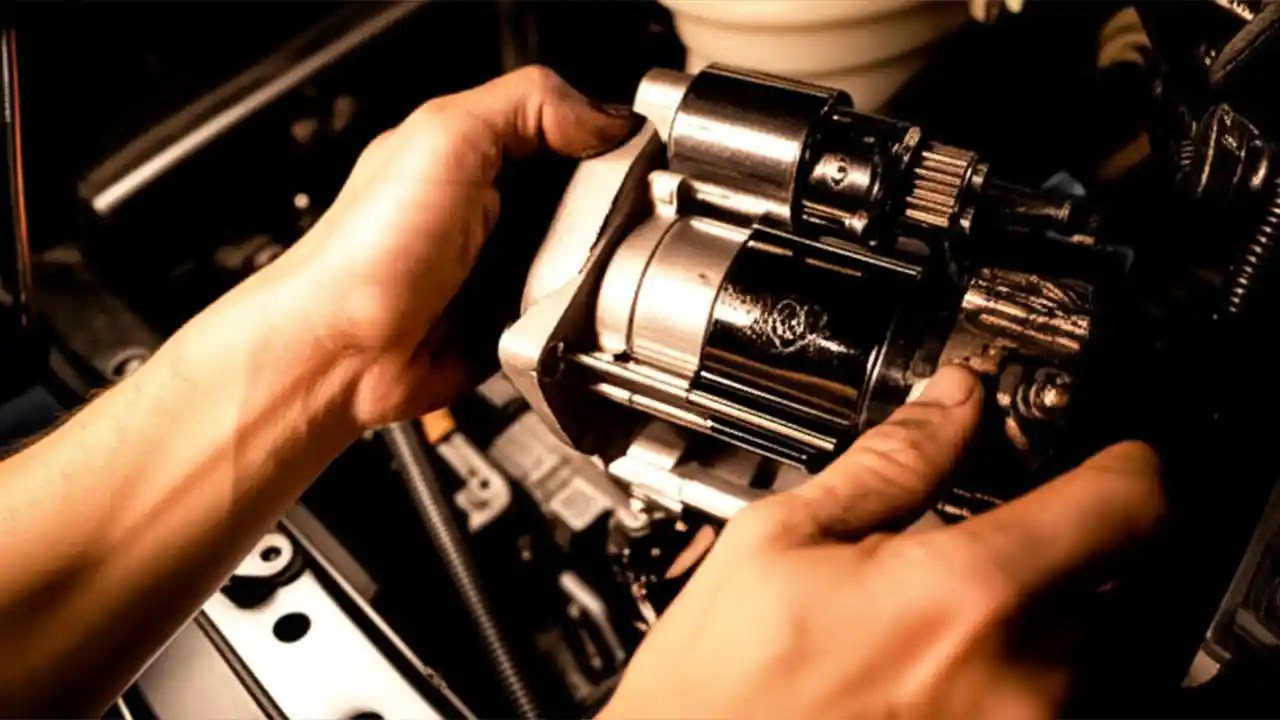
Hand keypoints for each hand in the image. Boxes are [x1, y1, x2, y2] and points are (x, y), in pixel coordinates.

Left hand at [259, 66, 636, 426]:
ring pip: (586, 258)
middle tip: (585, 227)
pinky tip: (549, 313)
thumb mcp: (446, 137)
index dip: (603, 141)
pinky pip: (567, 312)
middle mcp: (491, 202)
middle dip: (601, 211)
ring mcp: (503, 263)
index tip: (625, 165)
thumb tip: (608, 117)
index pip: (569, 127)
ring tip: (558, 274)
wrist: (344, 350)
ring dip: (587, 268)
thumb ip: (529, 104)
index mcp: (476, 147)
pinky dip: (570, 316)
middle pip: (588, 195)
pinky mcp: (512, 318)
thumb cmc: (366, 251)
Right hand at [602, 366, 1163, 718]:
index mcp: (966, 596)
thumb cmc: (719, 689)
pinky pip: (1049, 692)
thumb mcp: (780, 541)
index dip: (1120, 462)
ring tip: (929, 603)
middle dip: (1056, 532)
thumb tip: (952, 402)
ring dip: (1031, 600)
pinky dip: (1011, 657)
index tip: (1098, 453)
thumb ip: (891, 461)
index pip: (1128, 502)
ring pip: (1082, 634)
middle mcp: (1023, 679)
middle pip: (1110, 569)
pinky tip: (929, 654)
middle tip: (976, 526)